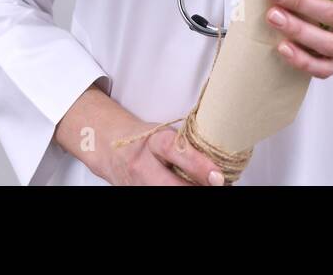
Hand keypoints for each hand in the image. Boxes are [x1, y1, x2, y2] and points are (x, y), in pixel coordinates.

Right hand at [100, 117, 226, 186]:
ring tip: (206, 186)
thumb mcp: (165, 135)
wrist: (113, 149)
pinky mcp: (136, 194)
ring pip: (165, 194)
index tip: (218, 176)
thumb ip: (186, 146)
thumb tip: (220, 161)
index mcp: (154, 142)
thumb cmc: (146, 140)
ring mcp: (137, 185)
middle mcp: (143, 165)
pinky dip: (179, 194)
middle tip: (217, 186)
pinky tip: (190, 187)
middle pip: (171, 185)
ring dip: (190, 191)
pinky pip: (161, 198)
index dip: (199, 165)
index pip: (176, 152)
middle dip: (196, 189)